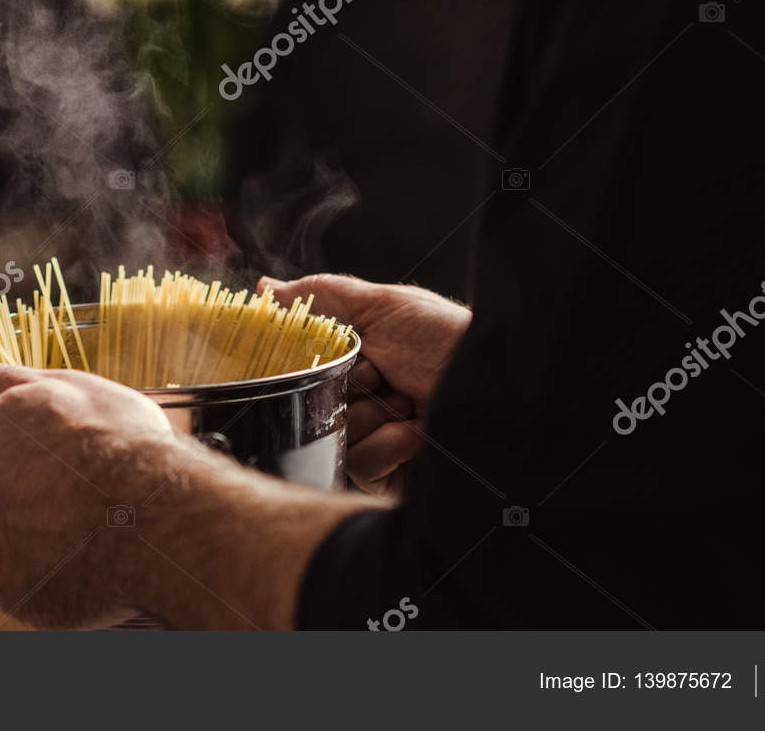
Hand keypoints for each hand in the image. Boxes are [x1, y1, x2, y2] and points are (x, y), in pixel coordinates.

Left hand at [0, 366, 177, 628]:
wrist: (153, 513)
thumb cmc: (111, 441)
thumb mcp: (54, 386)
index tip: (23, 452)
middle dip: (3, 492)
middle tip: (60, 482)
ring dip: (30, 531)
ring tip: (85, 516)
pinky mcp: (16, 596)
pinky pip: (27, 581)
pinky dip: (51, 568)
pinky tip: (89, 550)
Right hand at [259, 274, 470, 493]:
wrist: (500, 390)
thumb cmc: (448, 340)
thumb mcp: (383, 306)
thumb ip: (321, 296)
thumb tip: (264, 288)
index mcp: (357, 359)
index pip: (302, 368)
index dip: (310, 362)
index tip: (335, 353)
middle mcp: (364, 398)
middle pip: (308, 405)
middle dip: (343, 389)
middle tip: (378, 375)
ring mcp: (376, 438)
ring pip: (328, 438)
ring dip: (368, 418)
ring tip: (405, 402)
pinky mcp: (390, 474)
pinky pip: (359, 467)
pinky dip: (386, 445)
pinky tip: (416, 430)